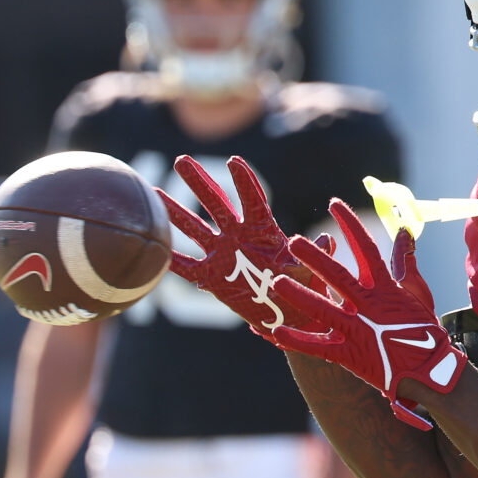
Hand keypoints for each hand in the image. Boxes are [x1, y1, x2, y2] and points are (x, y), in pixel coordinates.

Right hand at [158, 155, 327, 342]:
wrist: (289, 318)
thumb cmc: (305, 290)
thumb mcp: (310, 272)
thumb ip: (312, 255)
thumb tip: (325, 239)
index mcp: (264, 231)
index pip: (252, 200)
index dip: (244, 181)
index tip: (234, 160)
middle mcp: (239, 236)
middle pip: (216, 203)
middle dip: (199, 182)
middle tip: (183, 159)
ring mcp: (222, 255)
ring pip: (193, 228)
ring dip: (175, 211)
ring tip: (153, 191)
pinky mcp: (212, 278)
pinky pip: (186, 267)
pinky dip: (169, 260)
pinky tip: (151, 247)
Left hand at [272, 202, 465, 428]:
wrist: (428, 371)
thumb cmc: (422, 328)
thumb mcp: (416, 290)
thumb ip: (405, 260)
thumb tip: (405, 231)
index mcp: (384, 287)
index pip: (366, 248)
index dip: (351, 225)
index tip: (334, 204)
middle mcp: (367, 305)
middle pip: (337, 277)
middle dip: (315, 259)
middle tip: (294, 241)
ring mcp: (357, 330)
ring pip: (322, 309)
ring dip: (299, 296)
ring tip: (278, 281)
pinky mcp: (349, 355)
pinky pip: (318, 347)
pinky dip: (298, 340)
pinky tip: (276, 332)